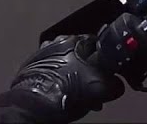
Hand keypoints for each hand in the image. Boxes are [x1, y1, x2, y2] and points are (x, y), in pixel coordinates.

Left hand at [0, 34, 123, 123]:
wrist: (33, 107)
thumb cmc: (64, 92)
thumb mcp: (99, 88)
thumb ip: (114, 83)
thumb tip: (117, 85)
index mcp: (74, 40)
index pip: (97, 44)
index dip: (104, 60)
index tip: (106, 74)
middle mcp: (57, 42)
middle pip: (80, 54)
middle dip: (87, 70)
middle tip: (90, 87)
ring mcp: (41, 55)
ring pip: (64, 63)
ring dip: (71, 75)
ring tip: (75, 93)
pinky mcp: (29, 68)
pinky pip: (50, 71)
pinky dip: (56, 79)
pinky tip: (60, 92)